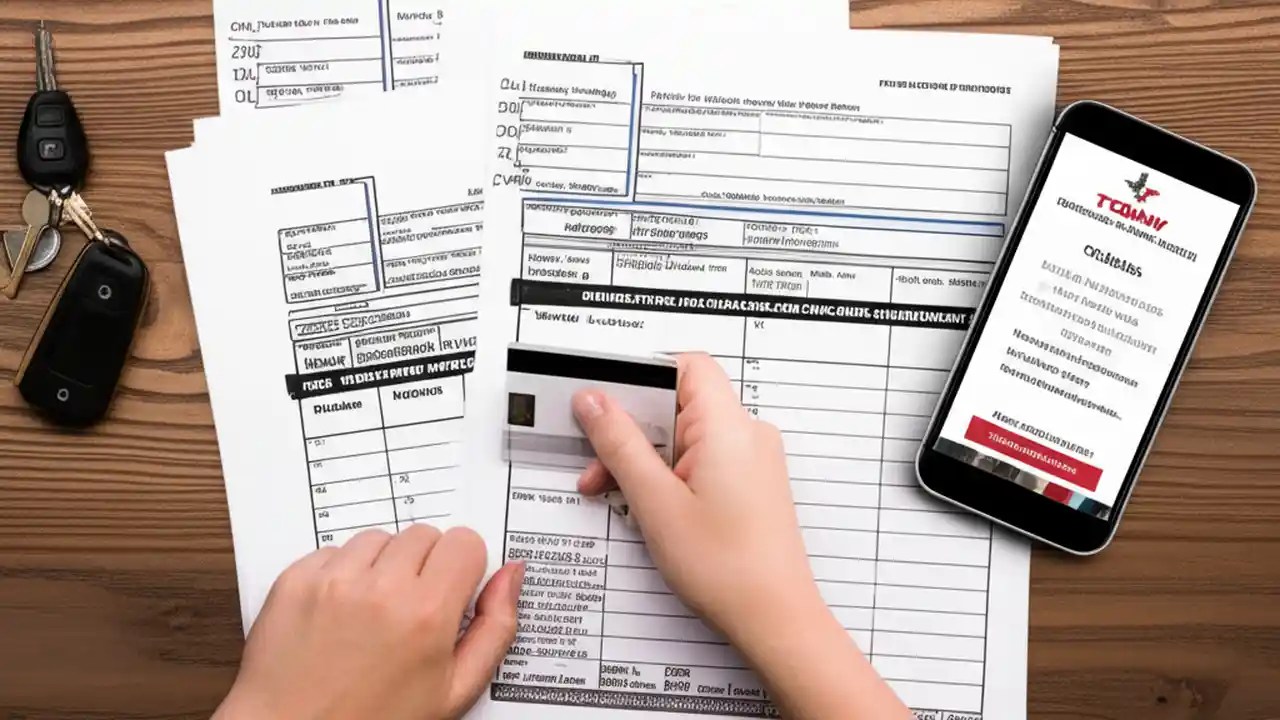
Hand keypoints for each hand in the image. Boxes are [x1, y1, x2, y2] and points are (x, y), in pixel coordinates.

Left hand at [214, 526, 525, 719]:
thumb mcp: (454, 691)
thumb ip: (494, 628)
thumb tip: (511, 575)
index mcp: (428, 613)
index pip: (465, 542)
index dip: (463, 567)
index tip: (452, 590)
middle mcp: (381, 588)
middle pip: (423, 535)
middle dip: (425, 566)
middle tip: (412, 610)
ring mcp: (333, 580)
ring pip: (379, 538)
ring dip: (382, 565)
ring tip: (373, 613)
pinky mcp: (296, 580)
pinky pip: (333, 551)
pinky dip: (341, 574)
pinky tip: (340, 614)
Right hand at [572, 353, 909, 718]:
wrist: (775, 618)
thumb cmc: (727, 568)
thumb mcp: (654, 501)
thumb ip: (620, 443)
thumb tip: (594, 401)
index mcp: (727, 425)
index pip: (684, 365)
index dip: (640, 376)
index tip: (604, 402)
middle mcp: (746, 433)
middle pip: (678, 403)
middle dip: (632, 430)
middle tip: (599, 465)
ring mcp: (751, 459)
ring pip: (686, 435)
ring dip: (646, 458)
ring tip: (620, 495)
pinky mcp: (750, 482)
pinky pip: (702, 459)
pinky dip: (669, 475)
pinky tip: (649, 507)